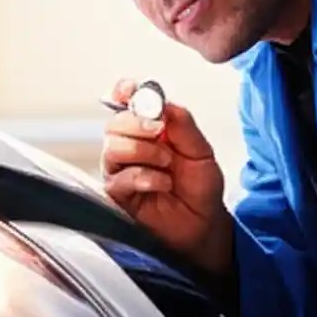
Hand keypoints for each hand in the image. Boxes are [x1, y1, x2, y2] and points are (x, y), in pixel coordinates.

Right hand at [101, 79, 232, 274]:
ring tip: (167, 164)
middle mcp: (131, 147)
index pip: (126, 103)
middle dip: (137, 124)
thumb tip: (164, 102)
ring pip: (112, 147)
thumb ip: (183, 125)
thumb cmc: (200, 190)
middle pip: (114, 123)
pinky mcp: (117, 195)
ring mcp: (121, 170)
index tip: (131, 91)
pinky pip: (119, 178)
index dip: (124, 92)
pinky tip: (162, 183)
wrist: (204, 225)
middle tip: (160, 132)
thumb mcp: (201, 151)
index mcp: (149, 130)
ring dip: (143, 152)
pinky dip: (144, 176)